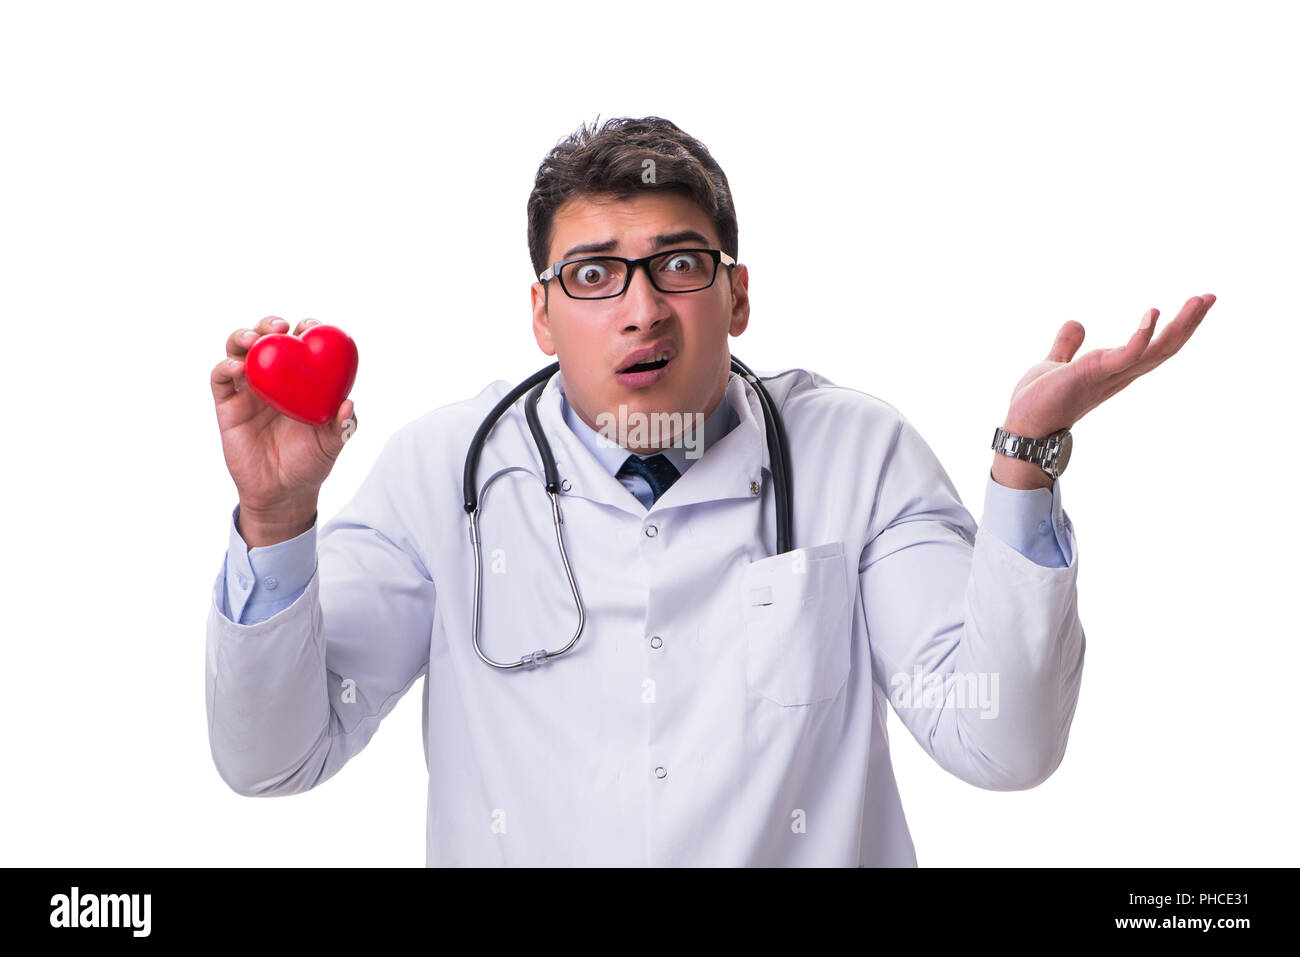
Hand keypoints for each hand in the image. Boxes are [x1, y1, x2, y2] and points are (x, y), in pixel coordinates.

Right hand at [210, 316, 357, 540]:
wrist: (282, 492)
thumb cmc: (310, 463)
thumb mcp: (332, 445)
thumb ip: (342, 426)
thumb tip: (348, 403)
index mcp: (300, 380)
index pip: (300, 344)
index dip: (306, 328)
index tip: (313, 326)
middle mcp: (273, 379)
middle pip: (266, 339)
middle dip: (270, 324)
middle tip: (280, 327)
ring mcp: (248, 389)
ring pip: (238, 351)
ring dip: (243, 337)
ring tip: (254, 340)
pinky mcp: (227, 405)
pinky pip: (220, 379)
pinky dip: (225, 366)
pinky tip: (237, 366)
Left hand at [1002, 293, 1216, 438]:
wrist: (1024, 426)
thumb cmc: (1040, 401)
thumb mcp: (1058, 364)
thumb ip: (1067, 345)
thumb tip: (1076, 323)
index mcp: (1115, 369)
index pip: (1155, 347)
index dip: (1177, 328)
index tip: (1197, 304)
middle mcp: (1120, 373)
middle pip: (1165, 348)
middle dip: (1189, 322)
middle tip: (1210, 297)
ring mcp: (1110, 374)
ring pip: (1156, 350)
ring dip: (1180, 325)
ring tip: (1200, 300)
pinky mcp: (1094, 373)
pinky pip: (1127, 354)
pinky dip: (1142, 335)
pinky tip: (1152, 314)